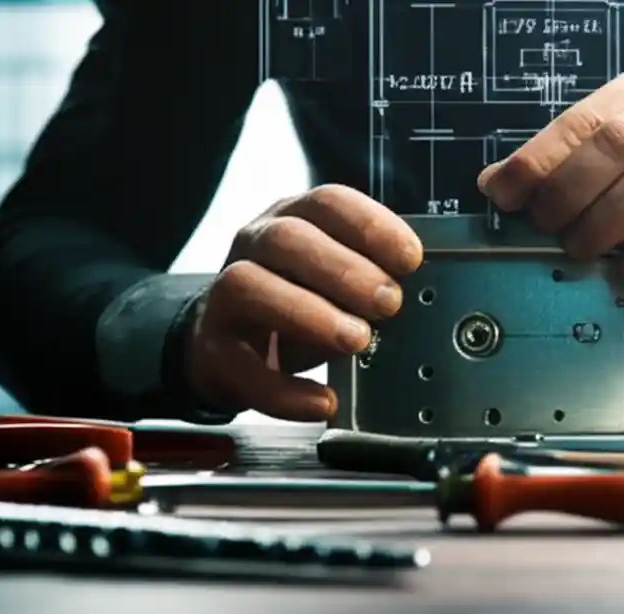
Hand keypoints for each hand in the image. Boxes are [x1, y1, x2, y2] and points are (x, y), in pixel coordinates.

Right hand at [184, 185, 423, 420]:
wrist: (228, 346)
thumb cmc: (296, 302)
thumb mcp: (335, 280)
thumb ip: (370, 278)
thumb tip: (410, 294)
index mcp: (293, 220)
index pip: (328, 203)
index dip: (371, 226)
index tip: (410, 258)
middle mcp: (254, 247)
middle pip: (288, 239)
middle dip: (345, 270)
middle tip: (389, 303)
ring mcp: (225, 295)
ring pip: (250, 286)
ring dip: (310, 313)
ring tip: (357, 340)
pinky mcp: (213, 348)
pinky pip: (244, 368)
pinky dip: (287, 390)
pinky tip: (324, 400)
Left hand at [477, 58, 623, 280]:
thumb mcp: (620, 154)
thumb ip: (566, 162)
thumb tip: (495, 184)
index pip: (585, 117)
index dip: (539, 159)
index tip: (505, 195)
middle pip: (619, 144)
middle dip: (570, 191)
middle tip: (546, 227)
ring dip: (606, 221)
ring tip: (581, 248)